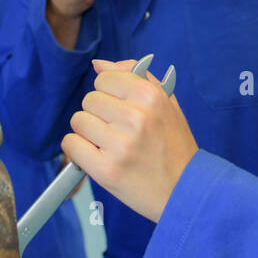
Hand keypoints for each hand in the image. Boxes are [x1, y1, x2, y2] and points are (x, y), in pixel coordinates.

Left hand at [61, 59, 197, 222]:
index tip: (120, 109)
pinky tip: (95, 157)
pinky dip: (78, 151)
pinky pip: (71, 144)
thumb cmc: (175, 147)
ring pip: (78, 121)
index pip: (104, 79)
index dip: (109, 95)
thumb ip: (137, 77)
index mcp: (151, 96)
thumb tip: (99, 65)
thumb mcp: (167, 105)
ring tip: (109, 146)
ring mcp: (120, 144)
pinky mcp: (106, 169)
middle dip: (99, 115)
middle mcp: (136, 117)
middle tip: (118, 132)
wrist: (185, 191)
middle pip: (89, 100)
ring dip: (88, 133)